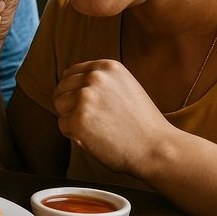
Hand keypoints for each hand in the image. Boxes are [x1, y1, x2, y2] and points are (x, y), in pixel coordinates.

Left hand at [53, 59, 177, 176]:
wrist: (157, 148)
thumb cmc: (142, 124)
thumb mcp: (125, 87)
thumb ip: (101, 81)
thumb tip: (69, 77)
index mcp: (107, 67)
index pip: (71, 73)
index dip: (74, 92)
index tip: (86, 105)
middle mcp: (95, 77)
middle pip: (62, 88)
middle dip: (70, 105)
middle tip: (91, 120)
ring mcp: (86, 97)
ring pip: (59, 105)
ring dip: (72, 118)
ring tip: (96, 128)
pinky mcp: (78, 119)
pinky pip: (63, 126)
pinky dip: (74, 135)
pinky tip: (95, 138)